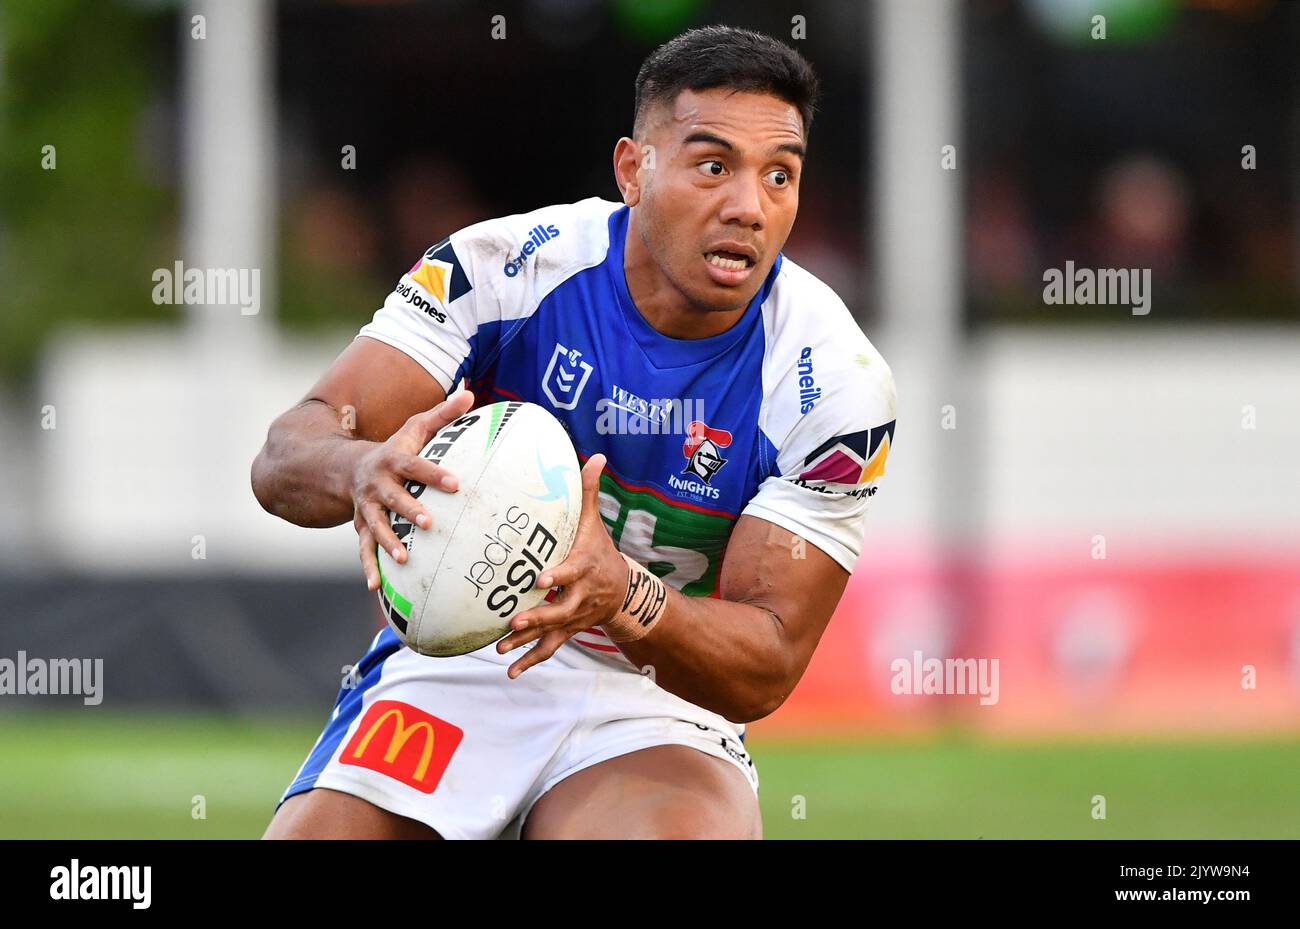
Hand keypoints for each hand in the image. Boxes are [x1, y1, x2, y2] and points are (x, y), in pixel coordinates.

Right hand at [353, 388, 474, 590]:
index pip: (415, 466)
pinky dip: (368, 568)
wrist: (345, 469)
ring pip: (376, 526)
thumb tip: (470, 392)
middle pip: (393, 498)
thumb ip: (443, 414)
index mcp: (393, 461)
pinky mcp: (361, 528)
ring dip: (388, 542)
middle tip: (430, 523)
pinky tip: (376, 588)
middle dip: (409, 510)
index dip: (434, 474)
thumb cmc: (394, 450)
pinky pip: (363, 550)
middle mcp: (377, 485)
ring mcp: (366, 509)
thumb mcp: (414, 428)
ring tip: (404, 558)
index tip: (456, 483)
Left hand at [495, 453, 627, 678]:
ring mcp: (574, 617)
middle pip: (560, 610)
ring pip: (552, 634)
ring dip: (527, 644)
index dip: (557, 576)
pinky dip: (531, 661)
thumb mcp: (595, 522)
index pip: (570, 572)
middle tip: (513, 622)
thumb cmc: (600, 550)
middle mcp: (580, 596)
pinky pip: (549, 648)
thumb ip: (589, 492)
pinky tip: (509, 671)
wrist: (624, 591)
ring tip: (502, 651)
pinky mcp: (568, 630)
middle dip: (537, 618)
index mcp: (583, 567)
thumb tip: (596, 456)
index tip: (539, 579)